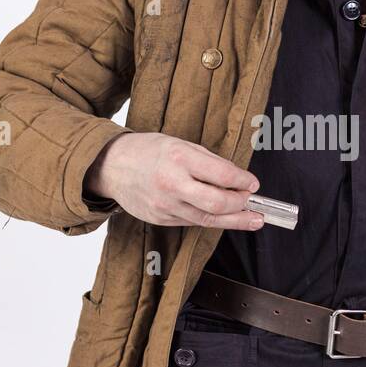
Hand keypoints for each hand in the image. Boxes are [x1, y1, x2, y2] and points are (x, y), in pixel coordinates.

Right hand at [83, 132, 264, 229]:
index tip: (253, 184)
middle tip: (254, 203)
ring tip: (254, 220)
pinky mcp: (160, 219)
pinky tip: (225, 218)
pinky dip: (211, 220)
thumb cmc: (148, 151)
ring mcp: (165, 205)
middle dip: (241, 205)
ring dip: (236, 220)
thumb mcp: (180, 144)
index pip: (222, 174)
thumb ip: (208, 162)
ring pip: (208, 219)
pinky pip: (193, 221)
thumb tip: (237, 179)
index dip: (243, 181)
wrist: (111, 166)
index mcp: (179, 157)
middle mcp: (172, 183)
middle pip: (218, 203)